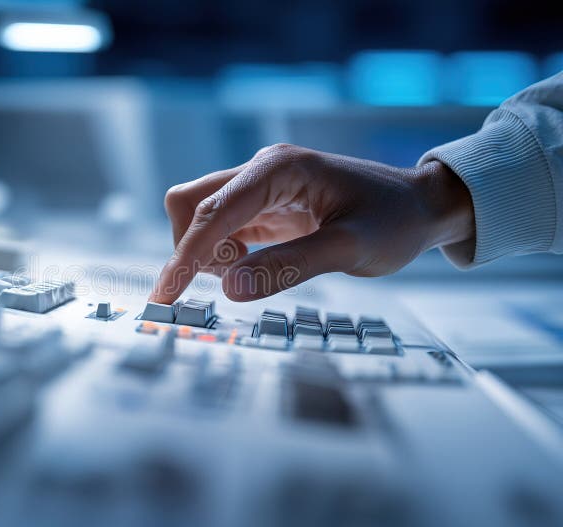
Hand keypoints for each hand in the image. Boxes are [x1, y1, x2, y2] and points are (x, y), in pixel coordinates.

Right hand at [149, 144, 473, 302]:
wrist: (422, 207)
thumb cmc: (394, 220)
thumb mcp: (349, 247)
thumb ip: (288, 267)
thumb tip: (229, 290)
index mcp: (278, 169)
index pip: (213, 212)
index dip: (184, 256)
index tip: (164, 296)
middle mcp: (261, 172)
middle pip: (191, 204)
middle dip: (192, 249)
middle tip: (230, 282)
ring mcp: (260, 189)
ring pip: (202, 217)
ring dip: (210, 253)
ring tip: (259, 271)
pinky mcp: (265, 208)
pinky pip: (223, 230)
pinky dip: (224, 255)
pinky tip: (257, 266)